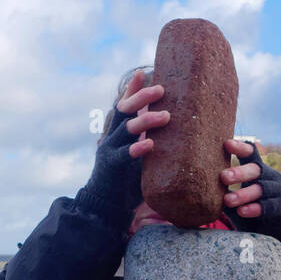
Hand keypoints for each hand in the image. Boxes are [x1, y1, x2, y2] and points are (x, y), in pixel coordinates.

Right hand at [77, 70, 168, 226]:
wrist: (106, 206)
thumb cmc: (127, 182)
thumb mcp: (141, 158)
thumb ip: (150, 142)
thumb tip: (173, 130)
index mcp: (119, 132)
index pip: (125, 106)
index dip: (132, 90)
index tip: (144, 73)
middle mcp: (112, 137)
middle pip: (124, 110)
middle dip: (141, 97)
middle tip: (161, 90)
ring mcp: (110, 150)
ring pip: (126, 128)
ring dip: (146, 120)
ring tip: (166, 116)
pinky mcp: (110, 166)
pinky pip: (124, 155)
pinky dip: (137, 149)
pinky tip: (150, 144)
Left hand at [221, 139, 280, 241]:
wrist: (276, 227)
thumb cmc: (251, 207)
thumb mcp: (238, 196)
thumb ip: (223, 190)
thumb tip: (195, 185)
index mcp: (257, 169)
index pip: (250, 153)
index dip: (240, 148)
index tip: (226, 144)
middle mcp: (269, 176)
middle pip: (256, 169)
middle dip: (239, 173)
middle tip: (223, 177)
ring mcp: (277, 190)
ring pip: (261, 189)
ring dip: (244, 194)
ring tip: (228, 200)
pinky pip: (267, 206)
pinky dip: (254, 208)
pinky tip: (242, 211)